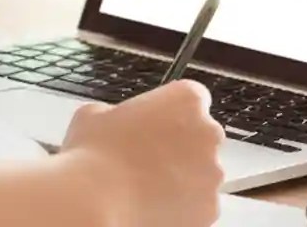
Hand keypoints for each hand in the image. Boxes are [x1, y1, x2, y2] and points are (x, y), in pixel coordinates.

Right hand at [61, 80, 224, 226]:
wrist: (97, 201)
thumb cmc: (94, 152)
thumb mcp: (94, 114)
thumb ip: (117, 113)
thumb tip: (116, 125)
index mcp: (186, 100)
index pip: (192, 98)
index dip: (171, 112)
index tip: (154, 123)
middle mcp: (207, 133)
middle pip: (201, 136)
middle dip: (179, 145)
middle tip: (146, 156)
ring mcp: (212, 174)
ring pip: (200, 173)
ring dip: (181, 176)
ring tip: (143, 185)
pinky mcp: (209, 209)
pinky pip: (198, 204)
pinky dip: (180, 205)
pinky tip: (150, 204)